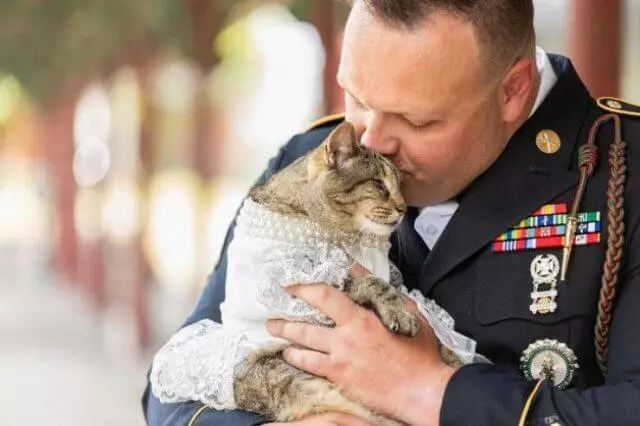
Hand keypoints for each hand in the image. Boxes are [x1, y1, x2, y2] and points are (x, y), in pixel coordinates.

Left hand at [266, 280, 455, 425]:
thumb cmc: (419, 353)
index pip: (327, 296)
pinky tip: (290, 355)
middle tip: (275, 311)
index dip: (306, 287)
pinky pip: (311, 367)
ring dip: (286, 337)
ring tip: (276, 330)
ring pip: (303, 346)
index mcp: (362, 320)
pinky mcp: (340, 379)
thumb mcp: (409, 314)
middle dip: (286, 315)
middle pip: (306, 323)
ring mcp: (341, 360)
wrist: (421, 391)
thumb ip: (387, 295)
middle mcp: (346, 339)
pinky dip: (298, 359)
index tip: (294, 283)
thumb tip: (370, 279)